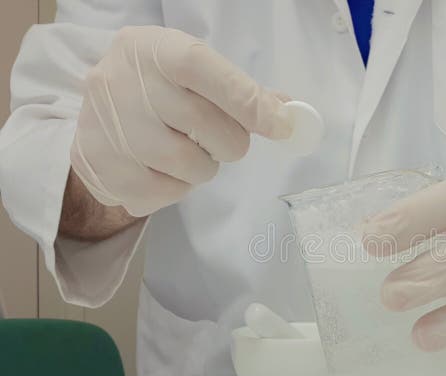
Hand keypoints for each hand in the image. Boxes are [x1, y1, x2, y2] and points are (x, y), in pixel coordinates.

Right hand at [70, 26, 292, 216]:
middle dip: (230, 141)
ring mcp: (108, 126)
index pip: (203, 69)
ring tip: (187, 152)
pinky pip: (165, 194)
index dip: (248, 101)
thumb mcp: (193, 73)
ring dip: (204, 167)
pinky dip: (176, 189)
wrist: (98, 116)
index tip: (281, 126)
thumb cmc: (161, 90)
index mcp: (152, 49)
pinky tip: (162, 170)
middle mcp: (122, 81)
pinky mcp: (100, 167)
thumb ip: (241, 91)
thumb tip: (286, 115)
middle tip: (223, 140)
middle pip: (203, 124)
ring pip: (188, 165)